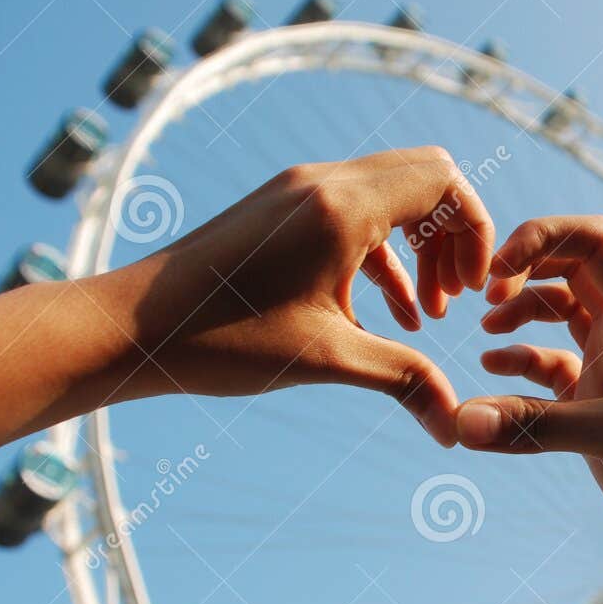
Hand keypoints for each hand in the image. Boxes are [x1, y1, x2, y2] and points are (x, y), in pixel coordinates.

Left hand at [96, 147, 492, 444]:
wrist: (126, 328)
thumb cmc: (219, 340)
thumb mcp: (324, 361)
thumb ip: (403, 380)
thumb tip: (457, 426)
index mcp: (340, 207)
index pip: (444, 181)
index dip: (476, 231)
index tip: (474, 290)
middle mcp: (321, 184)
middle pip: (424, 177)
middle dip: (454, 234)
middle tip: (455, 295)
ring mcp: (295, 194)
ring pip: (389, 195)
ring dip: (419, 246)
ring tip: (426, 313)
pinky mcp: (276, 212)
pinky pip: (352, 215)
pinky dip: (382, 254)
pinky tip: (385, 314)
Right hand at [455, 215, 602, 575]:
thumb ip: (535, 426)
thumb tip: (460, 423)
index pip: (594, 241)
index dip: (541, 238)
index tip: (496, 275)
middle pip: (569, 267)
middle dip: (523, 271)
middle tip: (484, 298)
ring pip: (557, 315)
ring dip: (519, 314)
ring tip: (486, 330)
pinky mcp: (598, 408)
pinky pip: (550, 368)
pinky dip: (519, 363)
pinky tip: (493, 373)